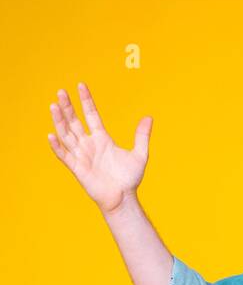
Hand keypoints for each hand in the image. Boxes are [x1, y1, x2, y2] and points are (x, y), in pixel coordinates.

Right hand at [47, 82, 151, 212]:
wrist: (123, 199)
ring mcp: (82, 155)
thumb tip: (149, 118)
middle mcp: (89, 144)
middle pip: (75, 121)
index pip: (91, 114)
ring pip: (66, 134)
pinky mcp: (77, 168)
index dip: (86, 100)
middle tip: (61, 91)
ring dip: (59, 120)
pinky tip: (51, 135)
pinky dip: (57, 146)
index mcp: (102, 138)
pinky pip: (64, 155)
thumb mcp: (139, 155)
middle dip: (68, 107)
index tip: (81, 85)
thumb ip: (142, 136)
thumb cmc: (129, 179)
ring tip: (54, 105)